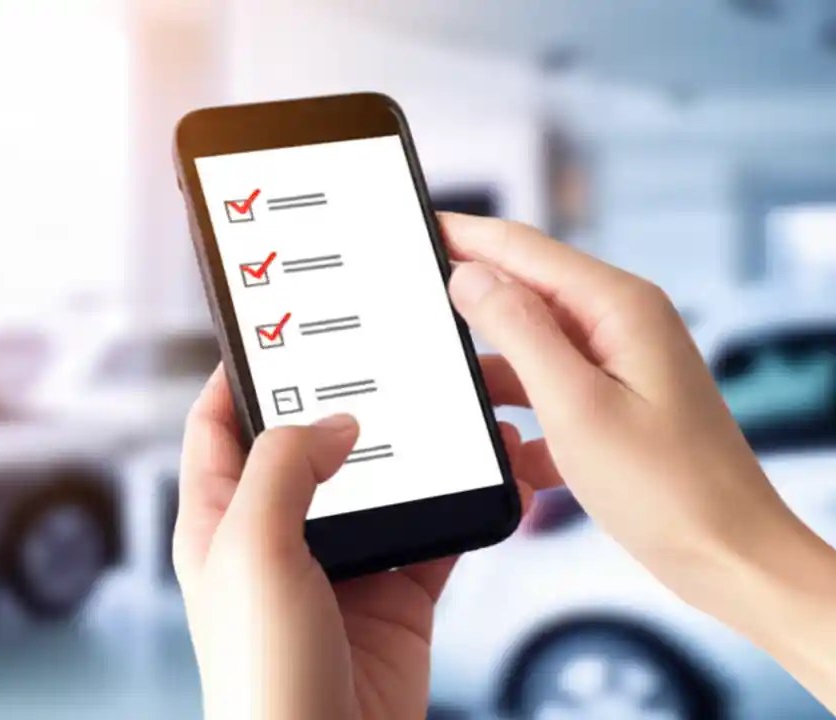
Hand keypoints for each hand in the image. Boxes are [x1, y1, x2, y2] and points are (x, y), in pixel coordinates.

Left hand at [175, 369, 536, 719]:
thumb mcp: (254, 551)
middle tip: (385, 350)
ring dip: (417, 448)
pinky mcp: (397, 595)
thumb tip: (333, 421)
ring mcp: (341, 564)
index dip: (239, 372)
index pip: (217, 424)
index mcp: (220, 519)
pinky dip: (463, 504)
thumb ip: (285, 468)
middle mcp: (278, 535)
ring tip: (451, 404)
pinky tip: (490, 475)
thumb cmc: (261, 676)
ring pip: (381, 484)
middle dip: (346, 398)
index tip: (276, 324)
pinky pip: (435, 533)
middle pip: (308, 445)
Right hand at [441, 212, 835, 710]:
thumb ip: (518, 331)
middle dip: (470, 305)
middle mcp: (621, 323)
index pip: (522, 248)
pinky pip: (550, 392)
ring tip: (452, 399)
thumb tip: (471, 275)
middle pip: (525, 293)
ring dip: (495, 377)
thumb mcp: (574, 404)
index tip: (415, 226)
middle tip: (410, 306)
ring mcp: (620, 364)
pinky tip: (511, 456)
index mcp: (617, 306)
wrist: (729, 558)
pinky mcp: (617, 404)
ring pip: (532, 350)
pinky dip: (523, 420)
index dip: (463, 235)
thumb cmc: (667, 489)